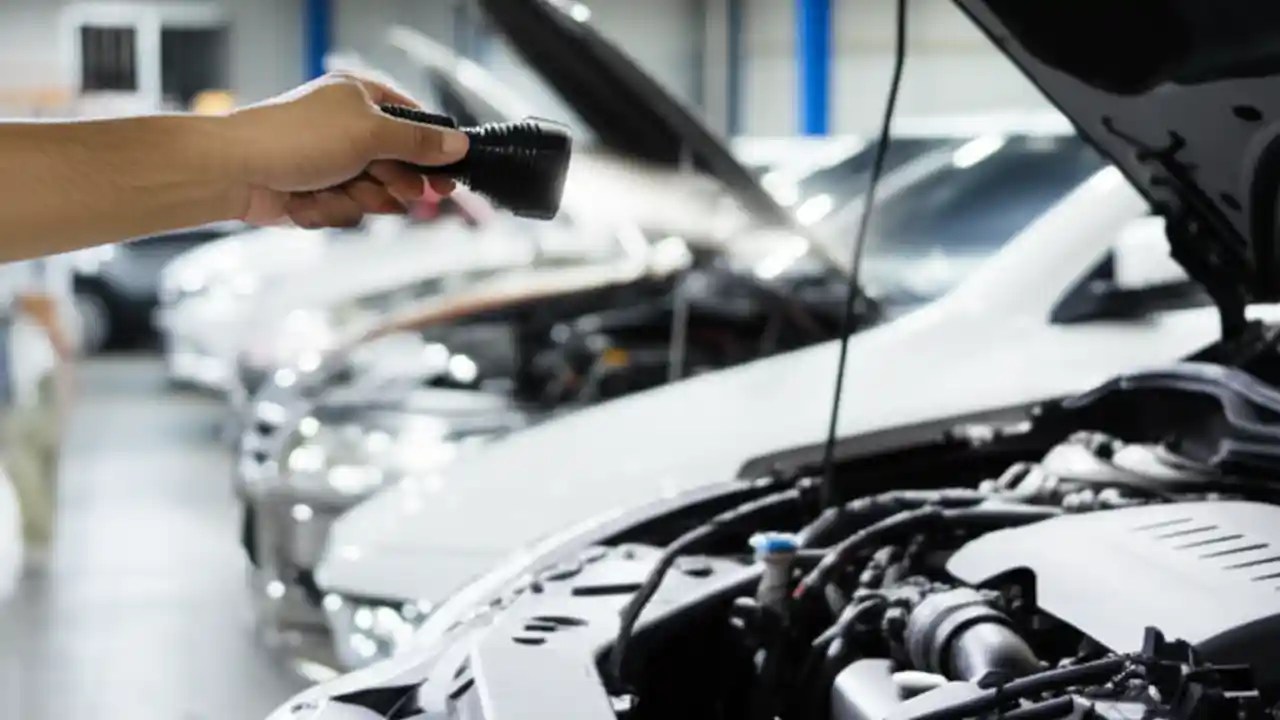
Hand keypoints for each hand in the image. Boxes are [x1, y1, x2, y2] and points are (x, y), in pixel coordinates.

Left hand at [226, 72, 469, 227]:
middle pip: (398, 166)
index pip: (414, 122)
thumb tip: (459, 144)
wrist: (234, 171)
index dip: (432, 152)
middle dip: (392, 184)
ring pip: (373, 194)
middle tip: (398, 192)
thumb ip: (419, 143)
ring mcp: (331, 162)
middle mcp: (348, 128)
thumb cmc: (295, 139)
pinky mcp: (316, 192)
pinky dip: (329, 210)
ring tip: (335, 190)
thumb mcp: (370, 134)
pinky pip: (345, 210)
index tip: (447, 177)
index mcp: (361, 98)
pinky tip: (309, 201)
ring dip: (357, 200)